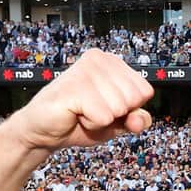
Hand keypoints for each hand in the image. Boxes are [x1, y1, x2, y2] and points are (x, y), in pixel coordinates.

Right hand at [4, 49, 153, 151]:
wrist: (45, 131)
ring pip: (120, 108)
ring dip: (102, 119)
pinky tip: (75, 114)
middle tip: (92, 110)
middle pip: (135, 100)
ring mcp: (86, 70)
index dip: (130, 108)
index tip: (107, 106)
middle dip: (116, 114)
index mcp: (113, 62)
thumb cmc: (81, 120)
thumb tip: (138, 118)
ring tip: (83, 111)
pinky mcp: (74, 87)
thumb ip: (137, 119)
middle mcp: (100, 59)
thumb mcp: (119, 122)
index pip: (145, 91)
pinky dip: (92, 124)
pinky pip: (104, 117)